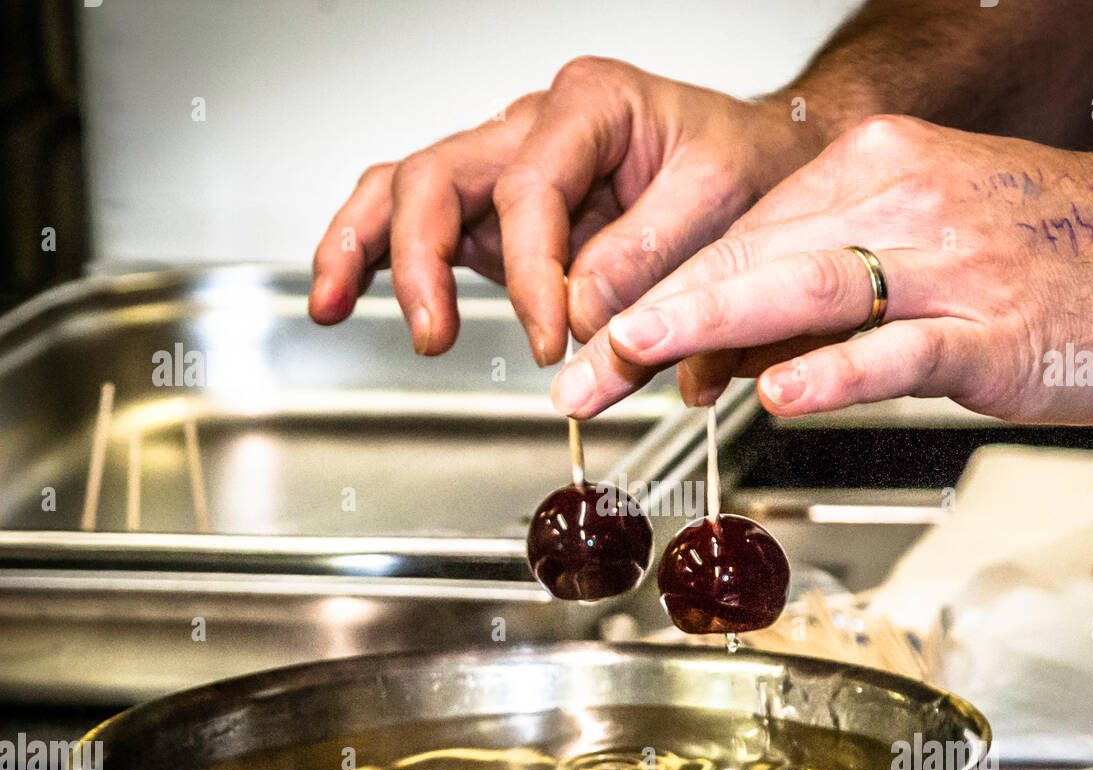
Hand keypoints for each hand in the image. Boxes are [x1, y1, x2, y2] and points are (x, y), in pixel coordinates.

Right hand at [308, 57, 825, 372]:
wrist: (756, 158)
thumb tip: (582, 316)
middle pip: (439, 175)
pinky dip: (375, 256)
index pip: (529, 188)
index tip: (550, 337)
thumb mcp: (717, 203)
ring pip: (407, 188)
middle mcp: (533, 128)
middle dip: (422, 259)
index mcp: (590, 105)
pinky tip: (343, 294)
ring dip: (364, 247)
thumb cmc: (740, 166)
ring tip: (331, 304)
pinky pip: (417, 220)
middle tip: (435, 335)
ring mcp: (504, 168)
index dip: (530, 271)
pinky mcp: (494, 214)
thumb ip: (648, 257)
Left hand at [555, 115, 1092, 423]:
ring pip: (808, 285)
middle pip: (753, 256)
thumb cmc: (1055, 252)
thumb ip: (826, 291)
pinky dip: (836, 370)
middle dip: (652, 315)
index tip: (599, 337)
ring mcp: (949, 264)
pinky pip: (901, 346)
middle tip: (583, 368)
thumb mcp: (926, 243)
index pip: (743, 234)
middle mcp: (903, 202)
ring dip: (708, 325)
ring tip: (634, 352)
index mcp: (878, 173)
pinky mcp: (992, 327)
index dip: (660, 291)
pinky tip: (779, 390)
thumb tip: (730, 352)